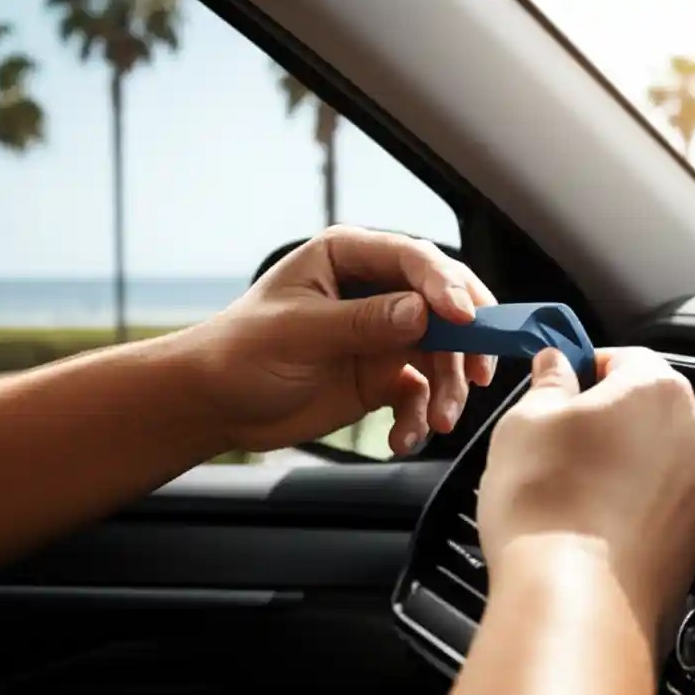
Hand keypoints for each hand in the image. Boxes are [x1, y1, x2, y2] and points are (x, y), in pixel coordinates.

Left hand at [184, 225, 496, 453]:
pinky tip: (404, 437)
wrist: (214, 404)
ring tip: (438, 421)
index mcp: (350, 257)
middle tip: (480, 372)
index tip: (466, 320)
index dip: (447, 287)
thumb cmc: (240, 352)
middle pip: (443, 305)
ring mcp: (384, 334)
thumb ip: (364, 322)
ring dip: (447, 389)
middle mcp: (375, 290)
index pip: (414, 260)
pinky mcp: (383, 374)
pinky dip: (420, 416)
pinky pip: (421, 392)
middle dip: (467, 341)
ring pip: (441, 354)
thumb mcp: (301, 332)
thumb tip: (421, 313)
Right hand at [477, 347, 694, 642]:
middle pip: (645, 407)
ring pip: (655, 457)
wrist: (576, 601)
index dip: (583, 369)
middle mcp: (694, 433)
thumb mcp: (526, 421)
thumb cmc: (548, 505)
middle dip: (604, 419)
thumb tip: (557, 362)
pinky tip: (593, 524)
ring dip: (620, 463)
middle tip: (555, 445)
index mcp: (657, 389)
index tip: (555, 390)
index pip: (623, 357)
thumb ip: (549, 381)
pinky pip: (662, 502)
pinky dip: (633, 504)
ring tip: (570, 491)